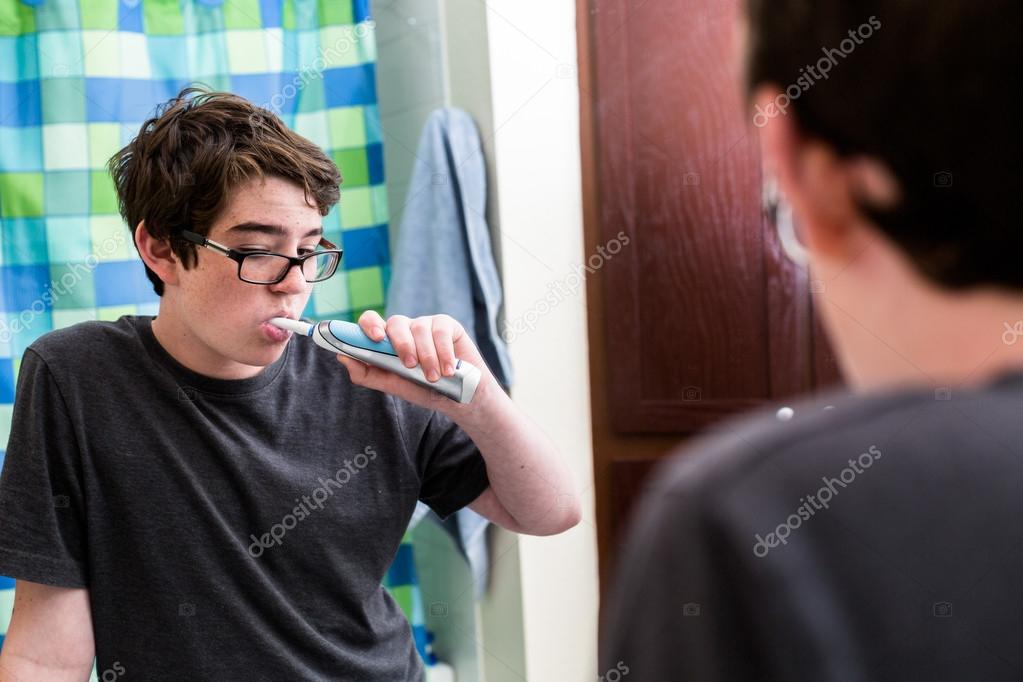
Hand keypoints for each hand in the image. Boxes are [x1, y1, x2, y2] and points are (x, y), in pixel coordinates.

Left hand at [336, 311, 496, 413]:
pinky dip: (443, 353)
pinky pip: (440, 331)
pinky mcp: (448, 325)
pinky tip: (448, 369)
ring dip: (426, 357)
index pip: (371, 322)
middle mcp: (406, 329)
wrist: (459, 398)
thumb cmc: (424, 390)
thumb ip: (367, 374)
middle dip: (402, 345)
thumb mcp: (393, 385)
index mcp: (388, 341)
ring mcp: (427, 325)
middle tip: (410, 366)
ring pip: (420, 329)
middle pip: (396, 323)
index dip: (369, 324)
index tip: (374, 337)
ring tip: (434, 377)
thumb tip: (342, 357)